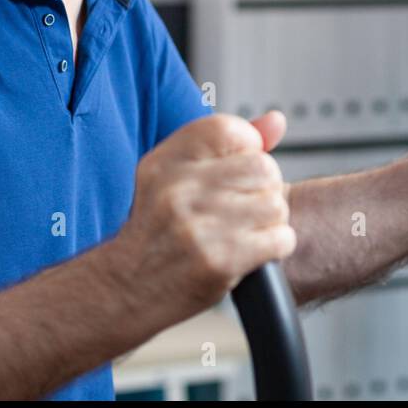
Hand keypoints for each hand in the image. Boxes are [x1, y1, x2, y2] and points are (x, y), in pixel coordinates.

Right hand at [114, 110, 294, 327]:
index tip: (238, 168)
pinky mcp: (220, 261)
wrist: (126, 287)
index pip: (230, 130)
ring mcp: (200, 228)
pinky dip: (276, 246)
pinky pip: (280, 239)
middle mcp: (180, 191)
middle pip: (262, 168)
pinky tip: (252, 250)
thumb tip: (277, 120)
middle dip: (264, 187)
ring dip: (271, 219)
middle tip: (245, 205)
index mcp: (166, 162)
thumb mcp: (174, 175)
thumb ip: (227, 144)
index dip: (248, 147)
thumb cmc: (157, 229)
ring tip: (246, 229)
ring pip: (275, 204)